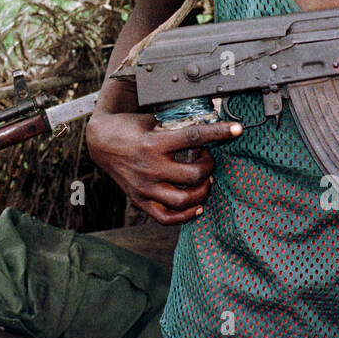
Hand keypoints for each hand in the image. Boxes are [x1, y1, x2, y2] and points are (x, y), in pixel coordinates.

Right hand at [85, 109, 240, 224]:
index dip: (219, 133)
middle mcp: (150, 167)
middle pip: (194, 174)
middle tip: (207, 159)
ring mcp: (145, 187)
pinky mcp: (140, 200)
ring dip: (202, 191)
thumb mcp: (151, 120)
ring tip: (204, 181)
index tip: (237, 129)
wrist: (101, 142)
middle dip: (209, 166)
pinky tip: (197, 206)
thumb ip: (176, 126)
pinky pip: (166, 218)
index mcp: (154, 143)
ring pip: (184, 200)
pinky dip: (185, 216)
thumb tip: (206, 127)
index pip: (194, 137)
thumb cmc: (129, 128)